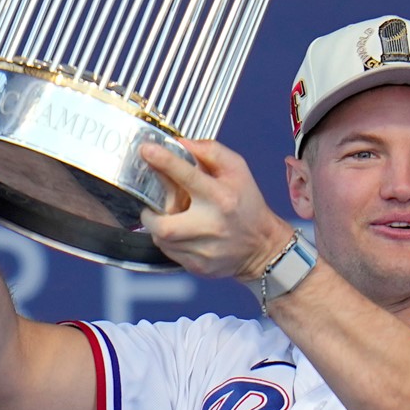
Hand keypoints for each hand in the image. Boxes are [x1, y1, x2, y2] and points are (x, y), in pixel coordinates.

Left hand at [139, 139, 295, 281]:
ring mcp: (204, 249)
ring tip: (172, 219)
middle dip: (149, 214)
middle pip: (164, 224)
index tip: (146, 150)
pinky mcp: (198, 266)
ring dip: (159, 227)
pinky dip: (169, 241)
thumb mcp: (238, 170)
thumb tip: (181, 144)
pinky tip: (182, 234)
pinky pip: (169, 253)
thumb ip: (210, 151)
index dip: (163, 161)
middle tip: (151, 206)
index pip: (187, 176)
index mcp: (221, 196)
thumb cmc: (247, 204)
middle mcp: (211, 224)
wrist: (262, 246)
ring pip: (162, 239)